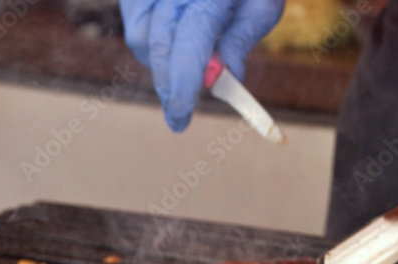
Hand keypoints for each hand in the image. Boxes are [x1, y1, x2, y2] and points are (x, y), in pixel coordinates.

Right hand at [121, 0, 283, 130]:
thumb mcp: (262, 5)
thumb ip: (239, 40)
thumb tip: (223, 80)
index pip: (187, 46)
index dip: (182, 86)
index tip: (181, 117)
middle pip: (156, 44)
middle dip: (168, 84)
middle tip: (179, 113)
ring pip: (139, 35)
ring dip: (160, 62)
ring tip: (186, 69)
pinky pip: (135, 19)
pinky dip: (151, 40)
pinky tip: (176, 44)